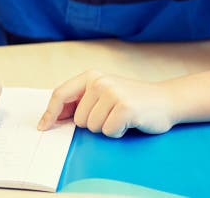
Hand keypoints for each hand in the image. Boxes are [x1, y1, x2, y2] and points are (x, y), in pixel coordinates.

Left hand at [38, 70, 176, 137]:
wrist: (166, 100)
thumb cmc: (131, 100)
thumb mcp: (102, 94)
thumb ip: (79, 101)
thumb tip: (52, 117)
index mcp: (90, 76)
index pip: (60, 94)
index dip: (50, 112)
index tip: (43, 126)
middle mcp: (99, 81)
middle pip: (78, 118)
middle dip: (92, 124)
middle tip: (111, 115)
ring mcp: (112, 93)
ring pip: (92, 127)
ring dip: (106, 128)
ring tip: (121, 117)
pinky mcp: (125, 107)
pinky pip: (109, 132)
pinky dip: (118, 133)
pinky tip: (129, 123)